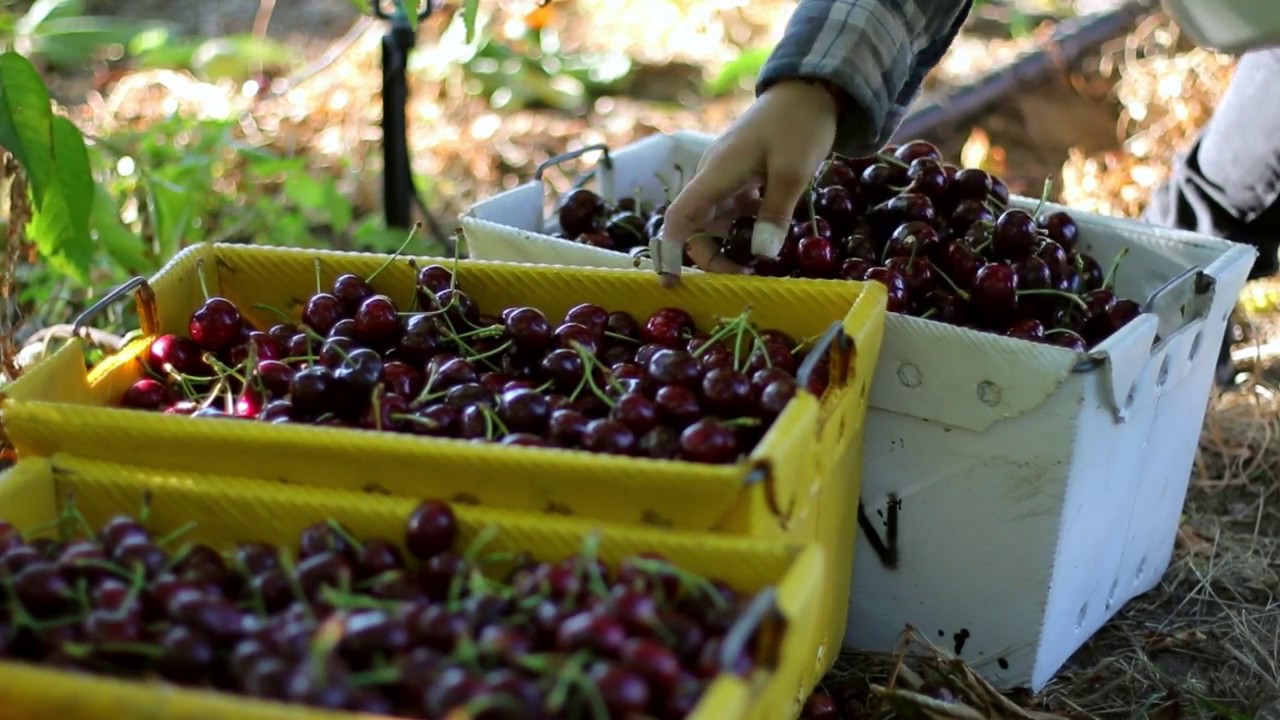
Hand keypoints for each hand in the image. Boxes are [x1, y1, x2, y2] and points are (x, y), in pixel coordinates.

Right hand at [658, 80, 838, 284]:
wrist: (808, 90)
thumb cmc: (798, 125)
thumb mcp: (794, 171)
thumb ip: (775, 213)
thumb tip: (761, 255)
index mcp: (717, 174)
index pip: (679, 217)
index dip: (669, 251)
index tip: (672, 281)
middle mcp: (713, 178)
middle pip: (695, 227)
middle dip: (712, 257)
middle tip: (746, 276)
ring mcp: (726, 177)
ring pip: (715, 222)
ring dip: (731, 246)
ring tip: (760, 264)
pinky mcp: (742, 178)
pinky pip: (734, 212)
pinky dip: (745, 230)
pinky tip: (770, 237)